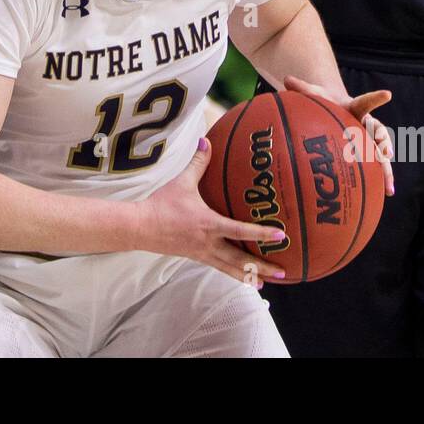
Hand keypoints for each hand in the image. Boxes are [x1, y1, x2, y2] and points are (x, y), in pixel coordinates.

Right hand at [137, 137, 287, 286]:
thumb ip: (198, 163)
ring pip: (230, 269)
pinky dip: (233, 274)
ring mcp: (202, 253)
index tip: (280, 235)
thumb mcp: (182, 182)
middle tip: (283, 272)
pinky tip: (241, 277)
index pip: (241, 231)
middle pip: (240, 260)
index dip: (261, 233)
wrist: (141, 227)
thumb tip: (206, 140)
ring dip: (249, 276)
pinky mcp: (196, 257)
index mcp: (209, 224)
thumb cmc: (162, 205)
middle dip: (262, 267)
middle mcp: (208, 243)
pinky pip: (219, 267)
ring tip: (265, 283)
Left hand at [283, 75, 394, 196]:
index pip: (365, 103)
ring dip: (386, 170)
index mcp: (355, 108)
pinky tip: (384, 194)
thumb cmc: (325, 101)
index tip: (388, 94)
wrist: (335, 109)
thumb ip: (303, 88)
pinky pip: (375, 166)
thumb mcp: (315, 93)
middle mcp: (366, 123)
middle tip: (386, 153)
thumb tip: (286, 78)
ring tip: (389, 188)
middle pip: (379, 131)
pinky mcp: (366, 152)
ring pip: (381, 153)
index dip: (376, 99)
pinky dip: (380, 178)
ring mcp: (368, 139)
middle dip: (384, 143)